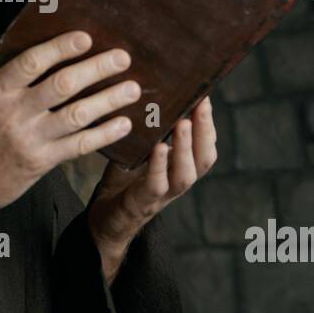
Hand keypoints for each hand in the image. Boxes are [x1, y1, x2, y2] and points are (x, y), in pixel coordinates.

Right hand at [0, 30, 140, 232]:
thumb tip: (13, 44)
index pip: (32, 63)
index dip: (60, 48)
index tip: (85, 38)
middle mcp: (14, 113)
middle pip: (63, 85)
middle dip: (96, 69)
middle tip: (122, 57)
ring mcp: (30, 139)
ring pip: (77, 115)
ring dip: (108, 100)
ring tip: (132, 88)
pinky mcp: (41, 161)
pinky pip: (79, 146)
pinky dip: (103, 134)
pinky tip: (122, 124)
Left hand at [87, 96, 217, 282]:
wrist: (105, 221)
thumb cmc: (123, 181)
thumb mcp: (136, 152)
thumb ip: (145, 130)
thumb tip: (140, 90)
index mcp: (180, 167)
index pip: (204, 146)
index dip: (208, 123)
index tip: (205, 96)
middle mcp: (177, 181)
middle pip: (203, 158)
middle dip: (205, 130)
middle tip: (201, 104)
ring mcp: (163, 195)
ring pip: (186, 174)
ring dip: (186, 147)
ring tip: (183, 122)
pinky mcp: (142, 203)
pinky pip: (156, 185)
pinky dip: (159, 166)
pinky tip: (158, 148)